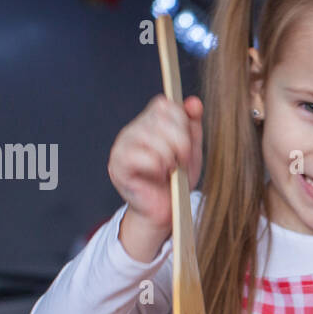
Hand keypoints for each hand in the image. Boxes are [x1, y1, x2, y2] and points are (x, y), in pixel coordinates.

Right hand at [108, 94, 203, 235]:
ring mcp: (122, 145)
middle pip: (161, 120)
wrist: (167, 211)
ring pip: (153, 138)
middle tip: (180, 161)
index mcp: (150, 122)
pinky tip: (158, 175)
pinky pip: (143, 157)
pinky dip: (157, 168)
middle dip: (180, 143)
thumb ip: (193, 126)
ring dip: (169, 158)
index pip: (165, 105)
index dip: (182, 123)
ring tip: (169, 170)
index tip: (187, 146)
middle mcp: (133, 129)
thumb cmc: (177, 181)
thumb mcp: (191, 151)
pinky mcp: (118, 164)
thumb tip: (194, 102)